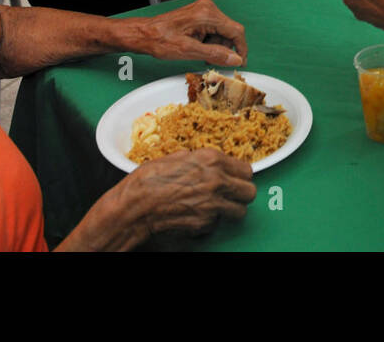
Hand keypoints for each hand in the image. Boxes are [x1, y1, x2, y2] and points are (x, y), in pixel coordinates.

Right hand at [118, 148, 255, 244]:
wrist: (134, 207)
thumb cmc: (148, 181)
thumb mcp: (174, 157)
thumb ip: (196, 158)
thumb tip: (202, 160)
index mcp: (211, 160)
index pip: (246, 170)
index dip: (240, 176)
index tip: (235, 179)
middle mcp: (217, 181)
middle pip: (249, 192)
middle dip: (240, 194)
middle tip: (230, 195)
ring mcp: (213, 205)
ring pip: (240, 211)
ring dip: (230, 210)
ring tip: (216, 207)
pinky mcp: (205, 224)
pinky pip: (217, 224)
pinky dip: (210, 222)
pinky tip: (196, 215)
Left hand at [124, 0, 247, 66]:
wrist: (144, 34)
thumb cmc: (160, 40)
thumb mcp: (189, 51)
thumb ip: (215, 54)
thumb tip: (235, 59)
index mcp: (207, 14)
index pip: (236, 31)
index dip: (241, 49)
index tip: (240, 63)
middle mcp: (208, 8)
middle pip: (230, 32)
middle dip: (223, 48)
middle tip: (209, 60)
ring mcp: (204, 9)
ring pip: (222, 32)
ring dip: (215, 46)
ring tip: (199, 53)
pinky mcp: (200, 14)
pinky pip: (214, 29)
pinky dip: (209, 41)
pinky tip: (197, 46)